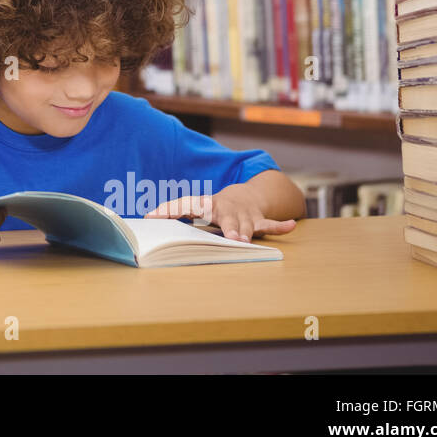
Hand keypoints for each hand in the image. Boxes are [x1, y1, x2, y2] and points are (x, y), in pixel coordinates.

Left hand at [144, 185, 295, 242]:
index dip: (169, 210)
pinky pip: (269, 224)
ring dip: (246, 232)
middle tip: (228, 240)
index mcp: (205, 204)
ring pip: (246, 224)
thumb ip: (174, 216)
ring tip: (245, 241)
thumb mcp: (194, 210)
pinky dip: (279, 225)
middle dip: (226, 229)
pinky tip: (291, 225)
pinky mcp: (258, 219)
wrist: (243, 195)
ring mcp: (243, 214)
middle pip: (224, 218)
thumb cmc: (212, 208)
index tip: (153, 217)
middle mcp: (225, 208)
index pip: (185, 204)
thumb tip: (145, 222)